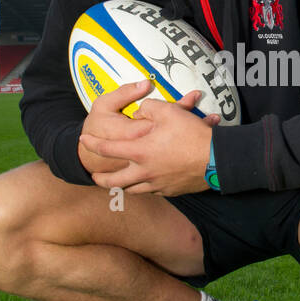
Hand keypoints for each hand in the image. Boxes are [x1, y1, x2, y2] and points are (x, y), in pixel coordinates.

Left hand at [80, 89, 219, 195]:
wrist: (216, 159)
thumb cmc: (191, 134)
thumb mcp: (168, 111)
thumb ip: (149, 108)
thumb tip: (141, 112)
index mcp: (139, 151)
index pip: (107, 149)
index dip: (92, 144)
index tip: (84, 141)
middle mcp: (144, 172)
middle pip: (114, 181)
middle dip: (101, 180)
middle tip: (94, 178)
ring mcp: (157, 185)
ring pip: (133, 190)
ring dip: (122, 187)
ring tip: (118, 184)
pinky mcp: (171, 191)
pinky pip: (152, 192)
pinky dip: (145, 188)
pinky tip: (147, 183)